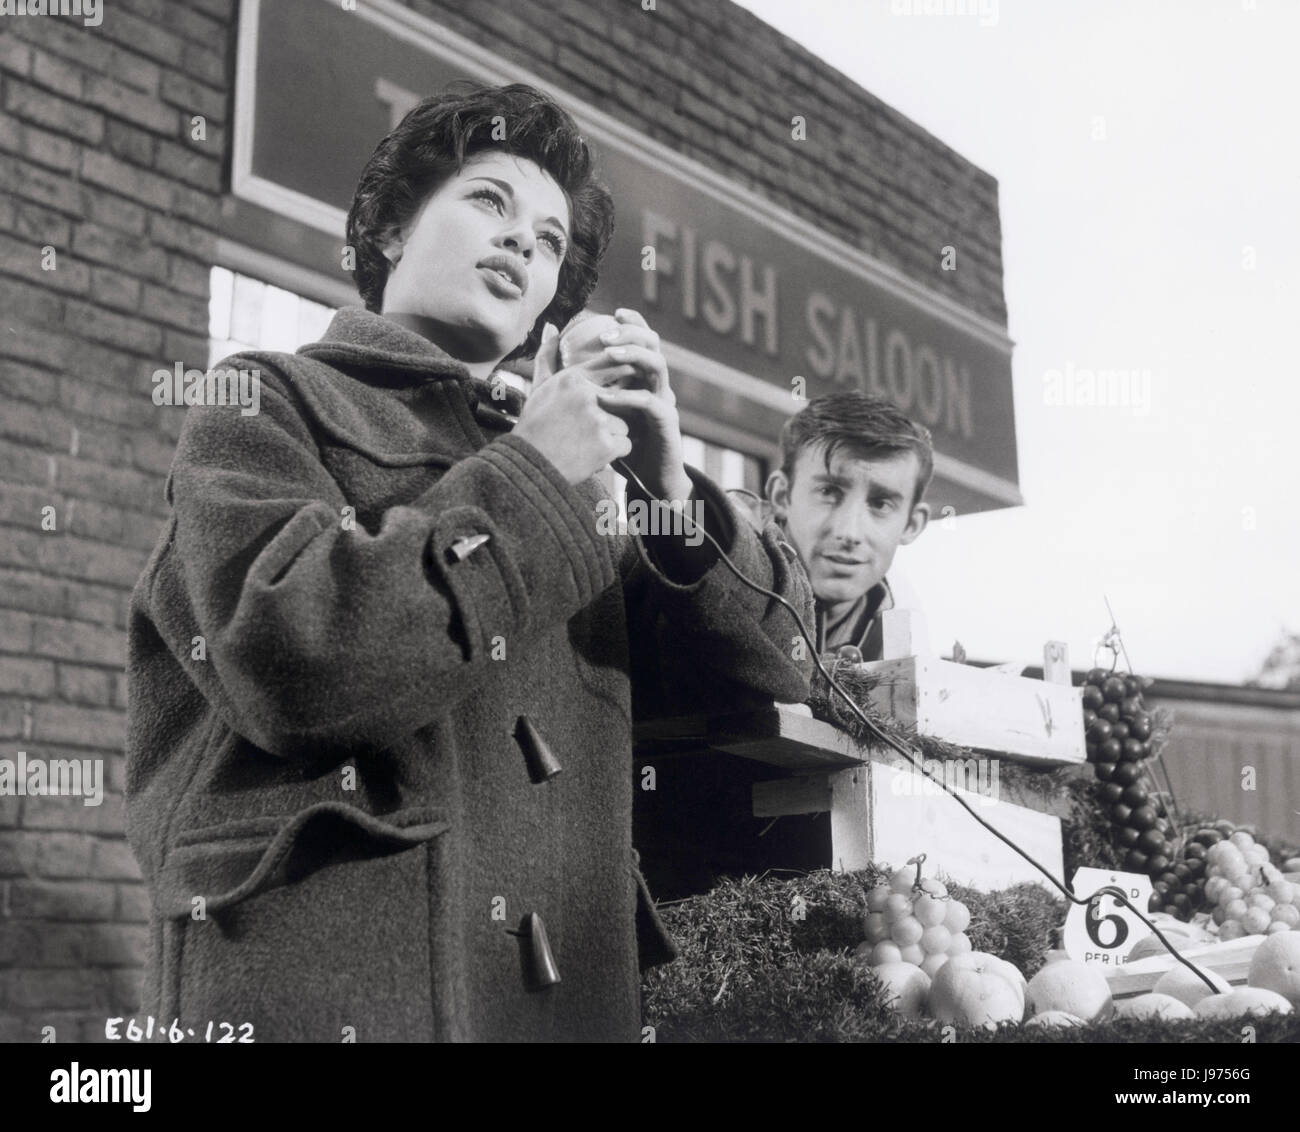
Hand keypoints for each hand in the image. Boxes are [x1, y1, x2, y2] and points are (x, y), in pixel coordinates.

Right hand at [512, 331, 633, 484]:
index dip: (623, 373)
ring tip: (587, 443)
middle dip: (619, 409)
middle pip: (624, 396)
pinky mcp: (606, 445)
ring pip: (626, 423)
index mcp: (573, 379)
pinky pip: (625, 444)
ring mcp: (598, 421)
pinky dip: (613, 453)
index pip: (613, 364)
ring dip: (613, 435)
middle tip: (604, 421)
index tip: (624, 382)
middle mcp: (587, 396)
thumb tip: (552, 326)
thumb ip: (548, 355)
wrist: (528, 466)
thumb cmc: (534, 425)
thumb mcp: (540, 387)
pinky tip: (591, 456)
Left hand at [588, 309, 690, 501]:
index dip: (631, 322)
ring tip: (609, 354)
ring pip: (658, 366)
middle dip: (631, 334)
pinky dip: (630, 397)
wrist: (646, 477)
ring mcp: (664, 400)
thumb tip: (552, 336)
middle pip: (653, 344)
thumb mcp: (593, 407)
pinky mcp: (666, 422)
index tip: (610, 313)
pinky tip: (607, 397)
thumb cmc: (617, 441)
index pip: (641, 338)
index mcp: (641, 375)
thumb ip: (572, 373)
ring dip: (633, 356)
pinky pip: (652, 402)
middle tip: (605, 335)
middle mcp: (656, 382)